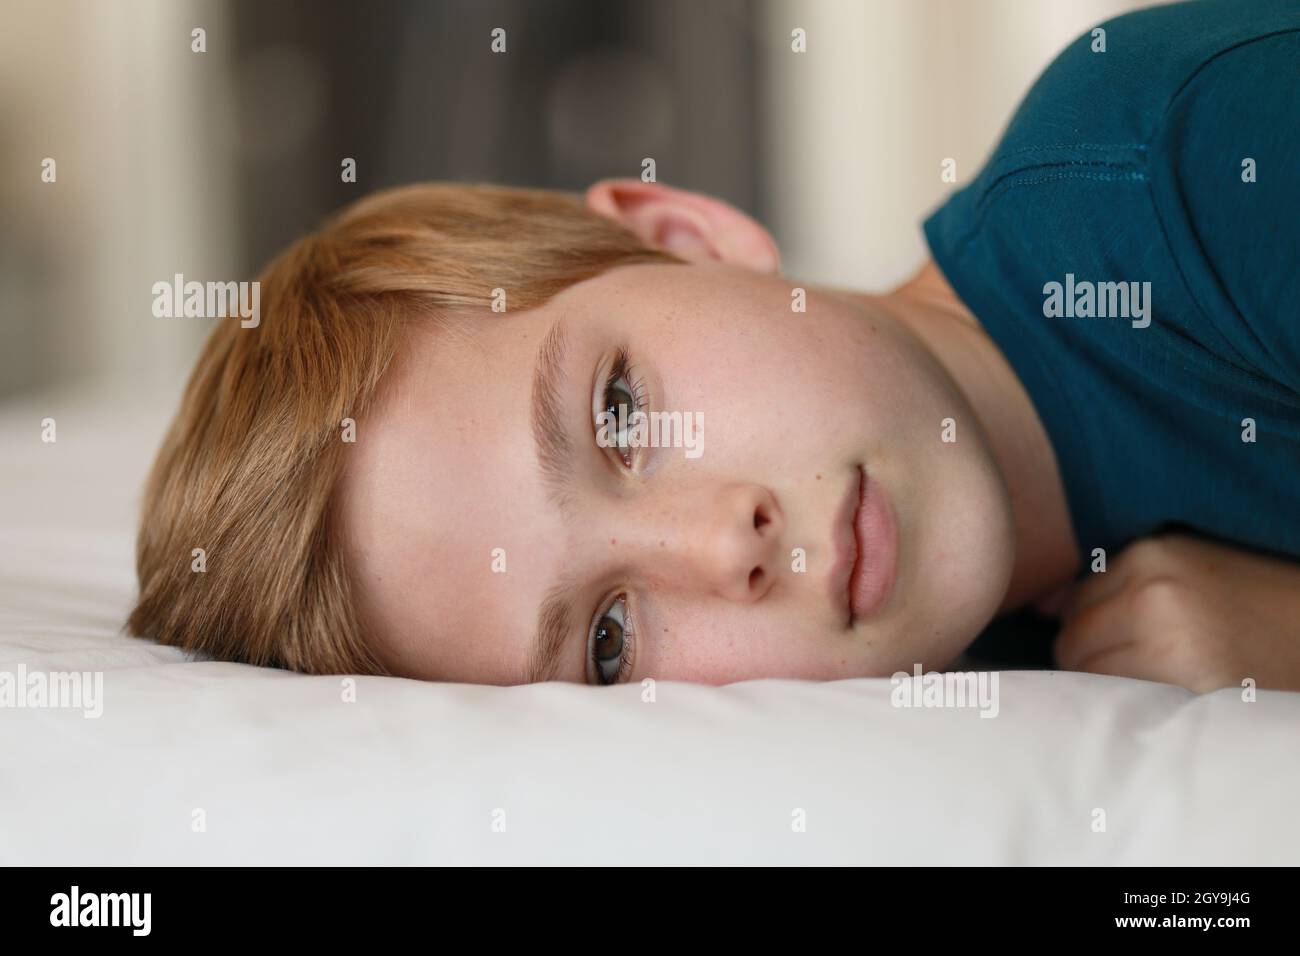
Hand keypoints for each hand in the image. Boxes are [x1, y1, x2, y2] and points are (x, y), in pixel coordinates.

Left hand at [1044, 533, 1299, 692]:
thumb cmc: (1252, 604)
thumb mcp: (1187, 570)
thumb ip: (1112, 582)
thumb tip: (1039, 605)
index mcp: (1152, 554)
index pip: (1074, 602)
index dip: (1089, 630)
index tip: (1118, 646)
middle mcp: (1152, 590)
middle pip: (1072, 640)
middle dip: (1089, 662)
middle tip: (1133, 673)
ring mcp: (1166, 637)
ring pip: (1089, 675)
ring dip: (1106, 688)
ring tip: (1148, 687)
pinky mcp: (1186, 682)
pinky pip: (1121, 701)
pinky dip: (1129, 709)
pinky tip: (1161, 704)